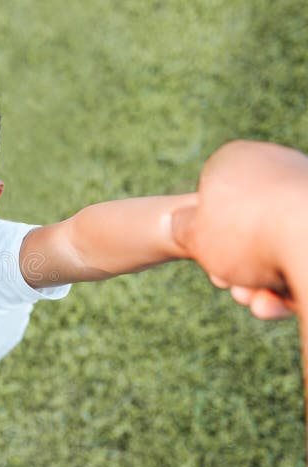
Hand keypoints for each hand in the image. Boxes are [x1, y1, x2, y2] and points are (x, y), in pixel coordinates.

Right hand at [171, 140, 307, 320]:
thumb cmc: (244, 233)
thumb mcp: (193, 233)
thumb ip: (182, 227)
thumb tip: (177, 222)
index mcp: (236, 158)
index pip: (209, 195)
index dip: (204, 230)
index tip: (206, 250)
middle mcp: (275, 164)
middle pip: (246, 225)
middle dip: (236, 264)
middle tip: (230, 286)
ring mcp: (306, 188)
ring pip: (277, 243)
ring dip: (261, 280)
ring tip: (258, 302)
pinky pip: (301, 249)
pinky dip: (291, 277)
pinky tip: (279, 301)